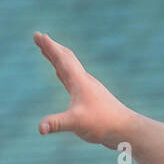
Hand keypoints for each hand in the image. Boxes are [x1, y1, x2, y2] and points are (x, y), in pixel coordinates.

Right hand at [34, 32, 134, 147]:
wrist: (126, 129)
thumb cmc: (103, 124)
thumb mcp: (76, 123)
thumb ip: (57, 124)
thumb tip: (40, 129)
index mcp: (79, 81)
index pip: (60, 59)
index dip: (48, 46)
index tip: (37, 34)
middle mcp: (84, 81)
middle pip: (66, 58)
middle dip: (52, 48)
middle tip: (39, 37)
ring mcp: (89, 89)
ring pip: (70, 68)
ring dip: (58, 59)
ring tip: (48, 52)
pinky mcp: (91, 98)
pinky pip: (73, 79)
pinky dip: (64, 73)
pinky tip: (60, 74)